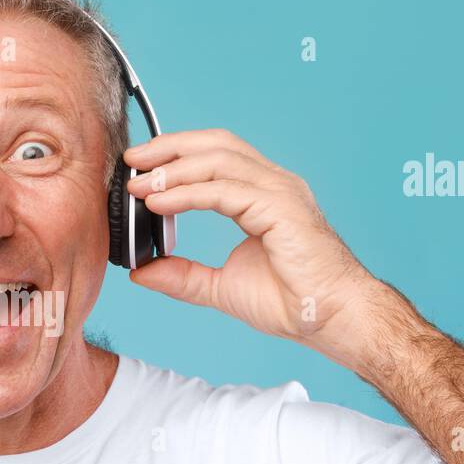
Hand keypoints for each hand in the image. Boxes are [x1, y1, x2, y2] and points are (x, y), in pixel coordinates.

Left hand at [124, 129, 404, 373]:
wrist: (331, 319)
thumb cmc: (293, 302)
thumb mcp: (220, 287)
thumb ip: (182, 276)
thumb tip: (142, 271)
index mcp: (264, 194)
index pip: (217, 156)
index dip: (177, 155)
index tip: (140, 167)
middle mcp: (274, 185)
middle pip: (217, 145)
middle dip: (170, 148)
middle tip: (132, 160)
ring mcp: (280, 192)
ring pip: (218, 161)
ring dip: (173, 168)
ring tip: (139, 182)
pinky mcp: (280, 208)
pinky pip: (224, 190)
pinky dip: (187, 193)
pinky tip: (160, 202)